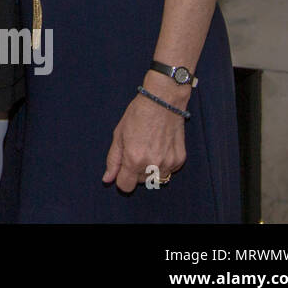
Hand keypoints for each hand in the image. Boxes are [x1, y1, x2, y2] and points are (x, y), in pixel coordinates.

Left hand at [102, 72, 189, 191]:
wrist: (163, 101)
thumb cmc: (138, 115)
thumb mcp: (119, 135)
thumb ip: (113, 160)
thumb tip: (107, 179)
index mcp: (134, 159)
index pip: (125, 186)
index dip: (121, 178)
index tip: (123, 168)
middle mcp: (152, 165)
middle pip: (140, 182)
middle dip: (135, 171)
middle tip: (137, 150)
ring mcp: (168, 163)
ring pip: (156, 179)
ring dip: (150, 170)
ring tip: (149, 149)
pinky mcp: (180, 159)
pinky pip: (169, 171)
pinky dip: (163, 164)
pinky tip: (160, 147)